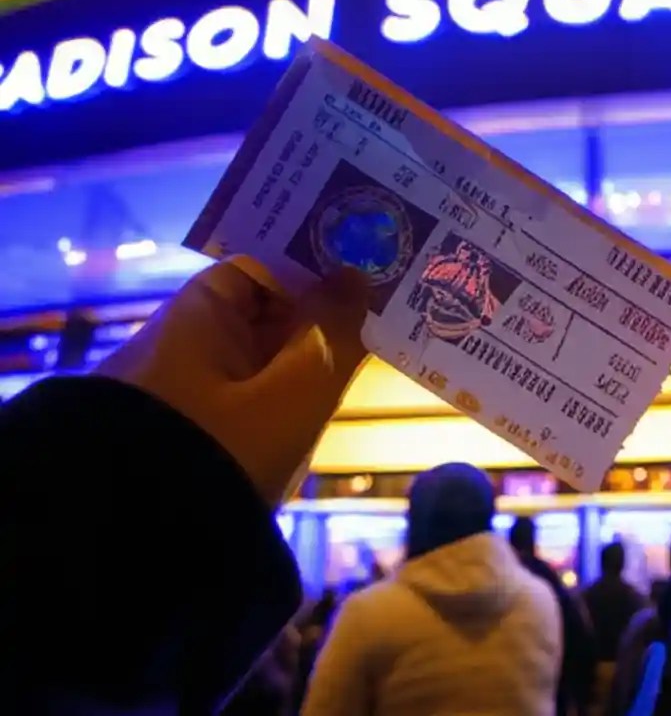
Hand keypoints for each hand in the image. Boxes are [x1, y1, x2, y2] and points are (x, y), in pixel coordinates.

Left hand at [98, 255, 368, 502]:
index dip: (315, 268)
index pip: (262, 267)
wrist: (138, 548)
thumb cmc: (222, 453)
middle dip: (321, 318)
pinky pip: (247, 402)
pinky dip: (284, 401)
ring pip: (260, 362)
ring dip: (307, 364)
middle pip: (264, 314)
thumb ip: (333, 334)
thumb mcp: (292, 393)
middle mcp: (185, 345)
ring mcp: (185, 393)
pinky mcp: (189, 437)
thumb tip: (357, 277)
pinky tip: (317, 417)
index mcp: (198, 317)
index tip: (370, 275)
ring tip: (368, 360)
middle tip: (388, 315)